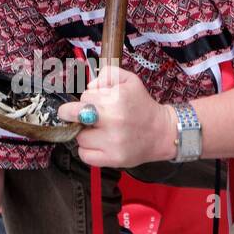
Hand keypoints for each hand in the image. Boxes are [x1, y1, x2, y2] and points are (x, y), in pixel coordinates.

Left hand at [56, 64, 175, 167]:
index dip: (88, 99)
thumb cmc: (142, 105)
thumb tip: (89, 86)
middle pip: (73, 115)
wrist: (161, 132)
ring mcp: (112, 143)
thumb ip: (107, 74)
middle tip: (76, 116)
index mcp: (117, 100)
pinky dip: (87, 150)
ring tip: (97, 131)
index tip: (93, 103)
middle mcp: (114, 121)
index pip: (84, 97)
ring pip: (79, 137)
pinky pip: (84, 155)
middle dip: (72, 114)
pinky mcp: (113, 159)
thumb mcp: (129, 80)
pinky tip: (98, 143)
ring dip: (84, 133)